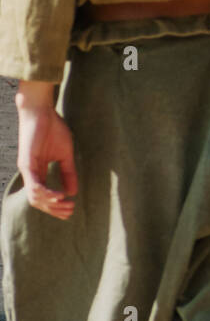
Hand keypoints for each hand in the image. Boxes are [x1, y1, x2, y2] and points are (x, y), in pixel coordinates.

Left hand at [15, 84, 76, 218]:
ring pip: (35, 197)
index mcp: (38, 171)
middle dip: (54, 209)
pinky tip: (59, 195)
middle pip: (39, 201)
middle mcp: (30, 173)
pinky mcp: (26, 163)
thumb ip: (68, 172)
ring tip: (66, 204)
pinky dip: (46, 193)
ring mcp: (27, 169)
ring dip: (51, 204)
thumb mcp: (65, 154)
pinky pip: (34, 185)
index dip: (56, 206)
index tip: (71, 210)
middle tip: (70, 211)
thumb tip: (73, 192)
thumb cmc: (53, 128)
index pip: (44, 196)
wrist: (41, 110)